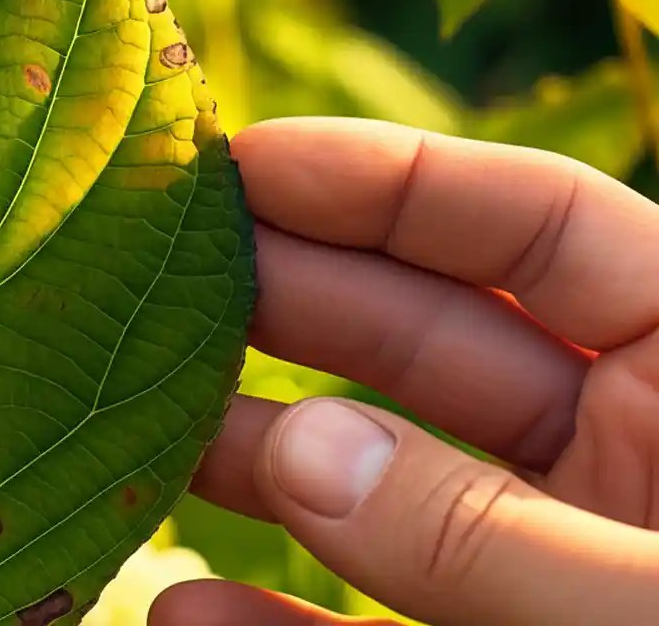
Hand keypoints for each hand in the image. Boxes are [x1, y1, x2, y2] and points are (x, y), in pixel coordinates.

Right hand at [150, 118, 658, 624]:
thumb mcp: (645, 607)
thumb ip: (486, 533)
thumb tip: (299, 450)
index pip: (541, 226)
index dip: (392, 178)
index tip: (246, 163)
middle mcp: (618, 454)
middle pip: (424, 337)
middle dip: (286, 295)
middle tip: (154, 270)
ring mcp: (543, 560)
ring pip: (374, 477)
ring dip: (253, 457)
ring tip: (136, 427)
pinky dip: (274, 621)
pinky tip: (188, 615)